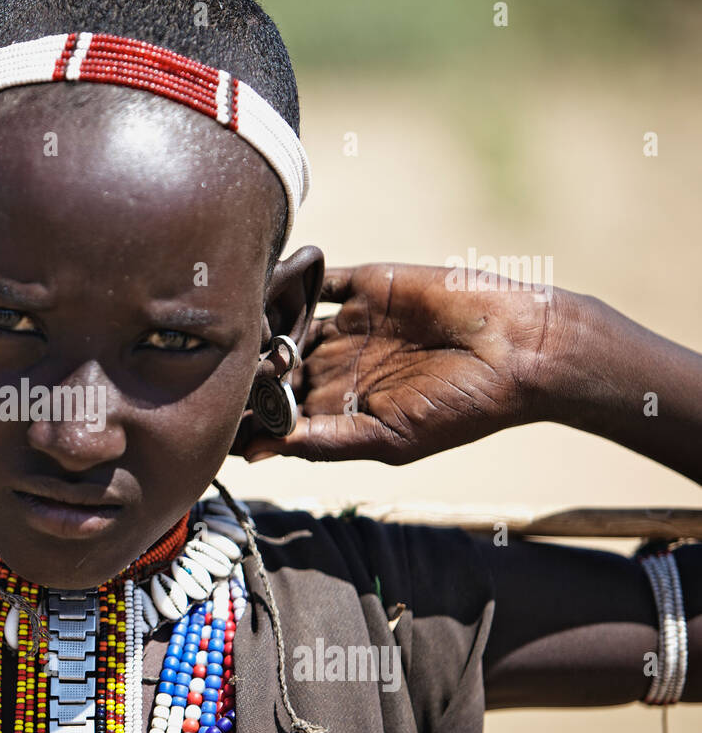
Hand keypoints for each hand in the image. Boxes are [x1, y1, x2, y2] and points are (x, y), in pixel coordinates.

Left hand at [234, 263, 552, 464]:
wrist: (520, 352)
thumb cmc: (461, 409)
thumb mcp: (387, 439)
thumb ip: (320, 443)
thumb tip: (254, 454)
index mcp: (337, 409)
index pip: (274, 411)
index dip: (245, 410)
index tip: (212, 411)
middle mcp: (335, 366)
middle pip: (271, 364)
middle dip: (244, 366)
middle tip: (219, 364)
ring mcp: (349, 324)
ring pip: (285, 319)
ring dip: (262, 322)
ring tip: (240, 327)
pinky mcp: (366, 286)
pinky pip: (317, 279)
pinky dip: (292, 278)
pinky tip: (272, 282)